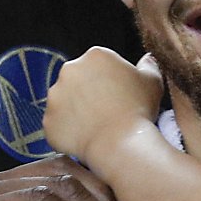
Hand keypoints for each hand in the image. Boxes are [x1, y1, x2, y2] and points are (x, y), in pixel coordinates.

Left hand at [42, 47, 163, 162]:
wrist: (121, 143)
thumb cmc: (138, 111)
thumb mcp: (152, 82)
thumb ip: (149, 66)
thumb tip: (147, 60)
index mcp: (95, 56)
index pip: (98, 64)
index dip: (109, 81)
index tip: (118, 96)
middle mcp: (70, 70)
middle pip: (78, 80)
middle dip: (88, 92)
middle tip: (106, 111)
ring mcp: (55, 96)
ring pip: (65, 101)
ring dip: (76, 110)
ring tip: (96, 126)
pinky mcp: (48, 120)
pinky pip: (57, 125)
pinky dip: (68, 131)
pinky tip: (85, 138)